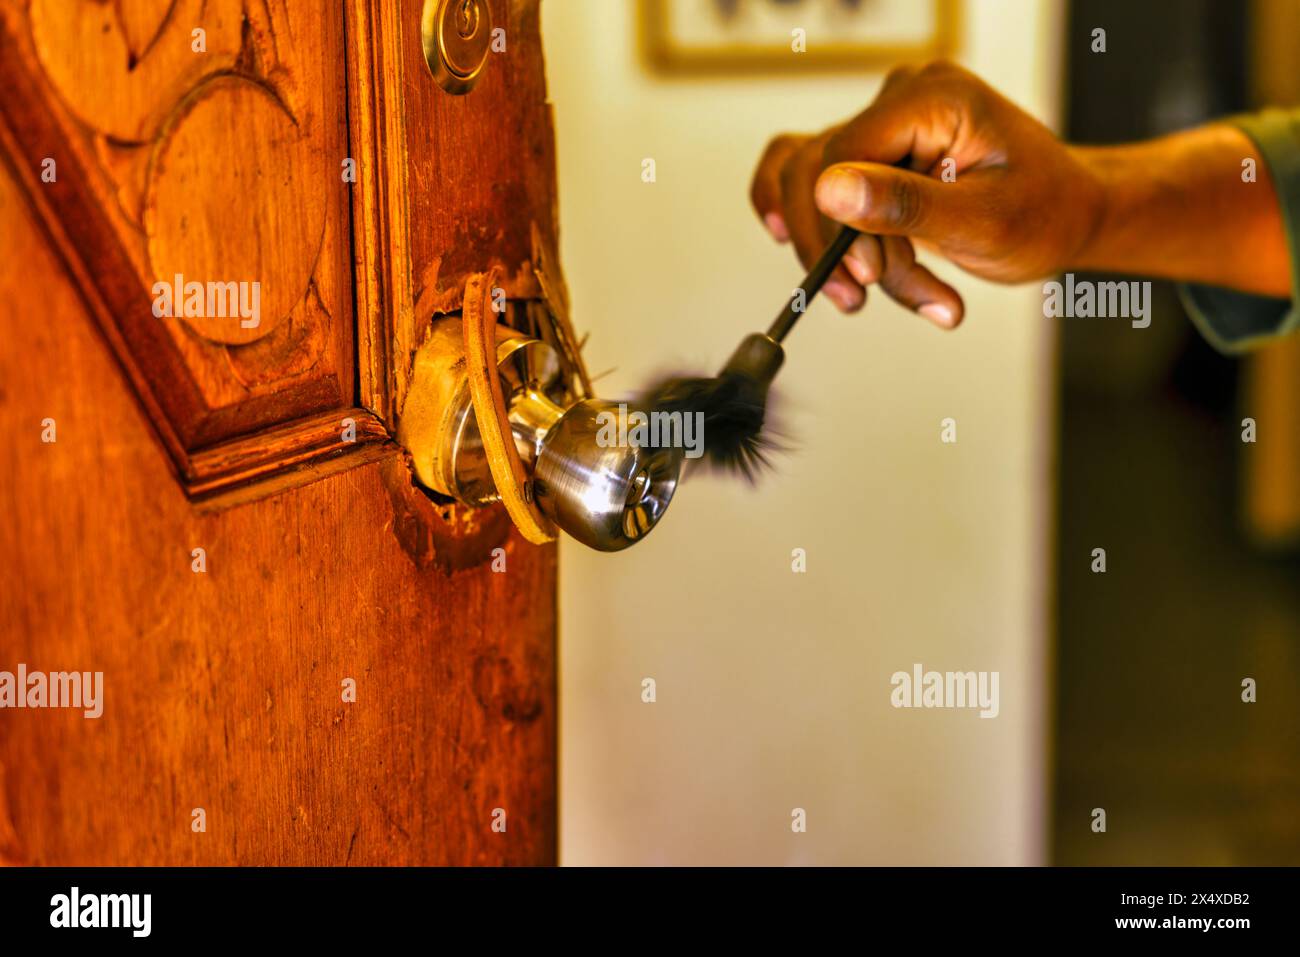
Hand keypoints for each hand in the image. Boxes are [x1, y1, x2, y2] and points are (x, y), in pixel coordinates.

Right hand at [750, 61, 1105, 327]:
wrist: (1068, 217)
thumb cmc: (1045, 214)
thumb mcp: (983, 221)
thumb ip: (904, 204)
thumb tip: (828, 190)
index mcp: (933, 99)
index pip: (842, 151)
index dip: (838, 221)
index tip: (867, 277)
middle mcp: (901, 100)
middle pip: (815, 170)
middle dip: (840, 247)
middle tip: (865, 298)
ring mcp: (884, 126)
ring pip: (813, 191)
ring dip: (843, 254)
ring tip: (898, 291)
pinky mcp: (874, 157)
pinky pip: (817, 191)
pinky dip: (825, 236)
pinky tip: (827, 264)